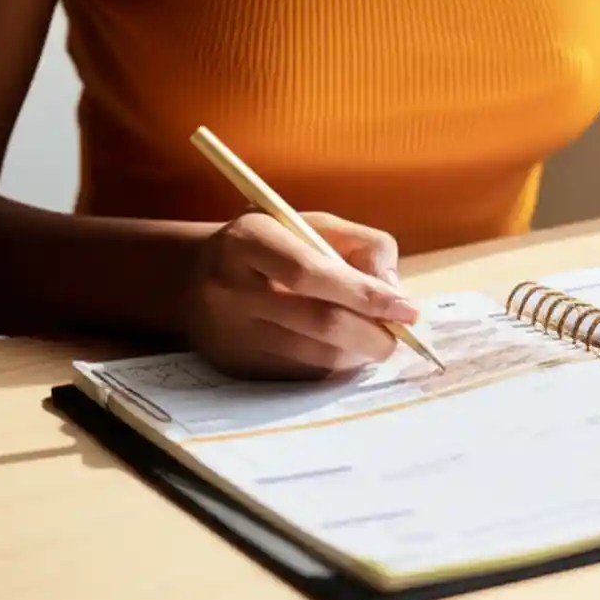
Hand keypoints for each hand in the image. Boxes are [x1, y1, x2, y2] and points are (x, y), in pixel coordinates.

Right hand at [181, 211, 418, 378]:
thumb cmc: (274, 246)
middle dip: (373, 334)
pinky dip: (334, 365)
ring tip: (372, 339)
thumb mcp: (314, 225)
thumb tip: (395, 293)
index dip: (365, 294)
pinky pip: (303, 375)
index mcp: (249, 240)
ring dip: (358, 353)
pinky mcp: (236, 368)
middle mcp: (231, 288)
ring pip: (317, 356)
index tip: (407, 309)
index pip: (311, 272)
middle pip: (319, 322)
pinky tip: (340, 349)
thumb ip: (365, 247)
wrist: (192, 279)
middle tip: (398, 336)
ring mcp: (230, 334)